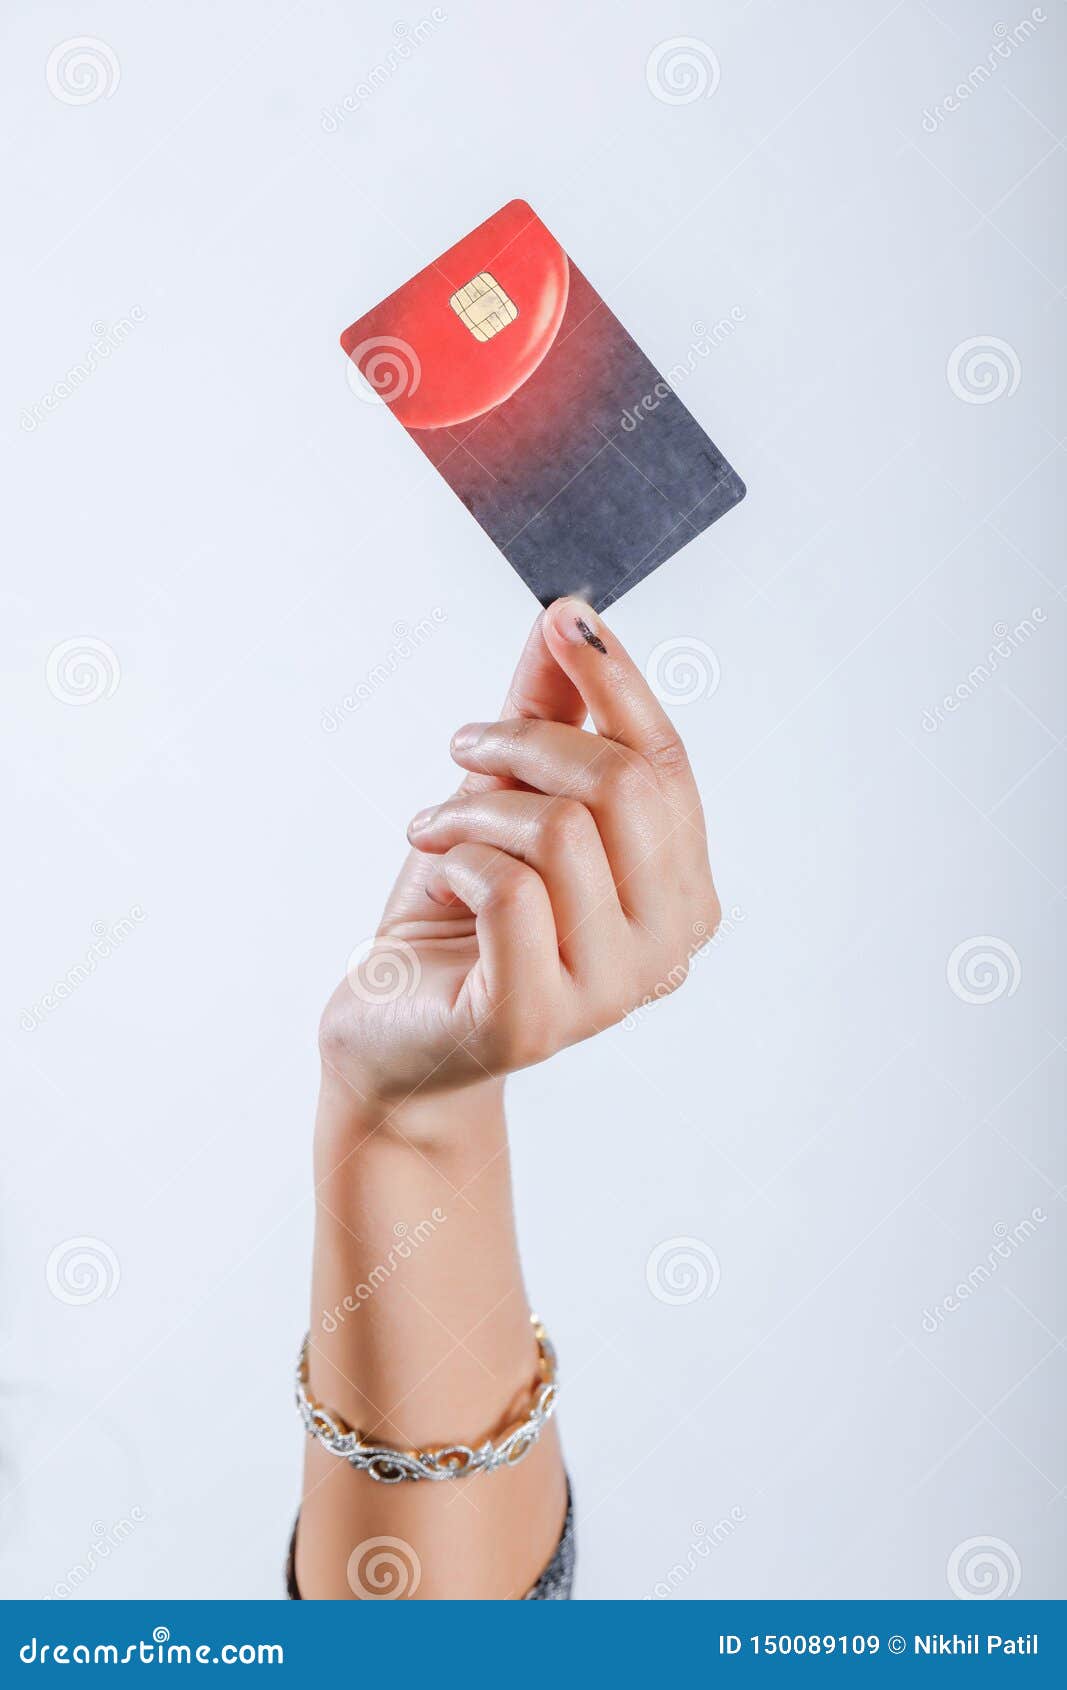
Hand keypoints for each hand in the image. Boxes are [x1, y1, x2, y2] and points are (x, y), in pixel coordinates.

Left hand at [318, 597, 719, 1122]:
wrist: (393, 1034)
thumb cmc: (459, 918)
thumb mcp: (505, 801)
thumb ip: (548, 716)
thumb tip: (571, 618)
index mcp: (681, 892)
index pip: (666, 766)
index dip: (618, 683)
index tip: (563, 619)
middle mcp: (667, 948)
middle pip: (622, 786)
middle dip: (526, 743)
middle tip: (463, 750)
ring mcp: (610, 993)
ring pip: (559, 830)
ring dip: (473, 809)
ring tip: (436, 830)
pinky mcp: (539, 1018)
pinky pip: (508, 888)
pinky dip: (456, 860)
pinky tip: (441, 881)